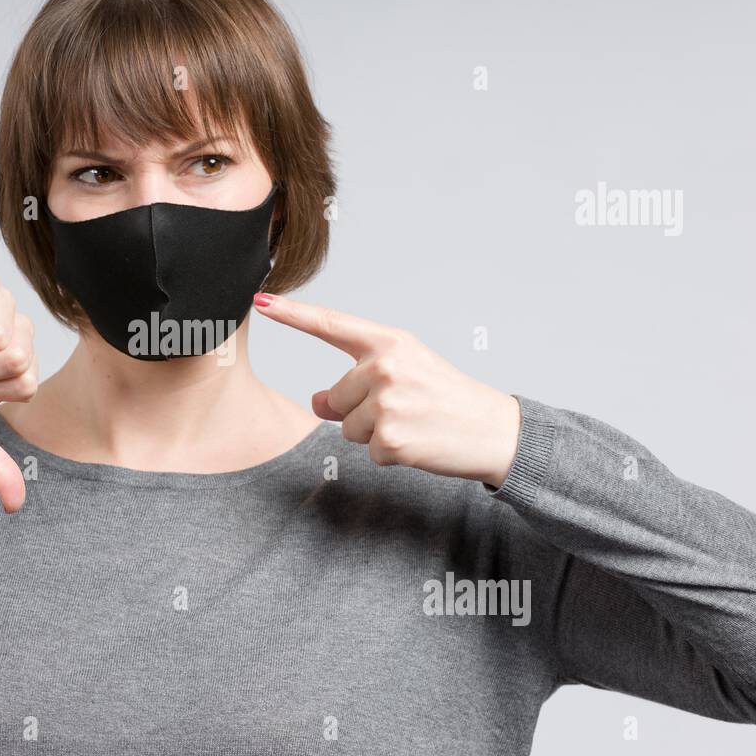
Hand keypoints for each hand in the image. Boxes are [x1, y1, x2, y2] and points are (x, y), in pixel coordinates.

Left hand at [253, 293, 520, 487]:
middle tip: (405, 409)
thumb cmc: (447, 398)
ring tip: (413, 424)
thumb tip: (316, 401)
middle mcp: (385, 367)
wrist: (494, 431)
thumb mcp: (405, 374)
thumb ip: (356, 380)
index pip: (331, 325)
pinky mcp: (390, 439)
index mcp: (390, 342)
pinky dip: (389, 455)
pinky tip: (417, 442)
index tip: (261, 301)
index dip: (292, 314)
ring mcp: (386, 403)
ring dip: (374, 434)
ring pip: (347, 427)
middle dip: (360, 410)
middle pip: (335, 397)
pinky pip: (367, 452)